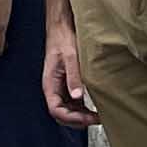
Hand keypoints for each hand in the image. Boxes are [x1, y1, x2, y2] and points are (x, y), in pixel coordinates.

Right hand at [40, 15, 96, 129]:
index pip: (56, 110)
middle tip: (96, 119)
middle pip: (62, 115)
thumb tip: (77, 96)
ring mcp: (60, 87)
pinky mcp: (67, 84)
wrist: (62, 26)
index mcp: (50, 84)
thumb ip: (73, 76)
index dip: (72, 118)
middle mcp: (53, 88)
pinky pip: (73, 103)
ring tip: (97, 116)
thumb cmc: (62, 38)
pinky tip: (93, 107)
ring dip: (81, 116)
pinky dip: (82, 109)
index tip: (88, 118)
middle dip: (78, 120)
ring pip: (68, 111)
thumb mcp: (70, 57)